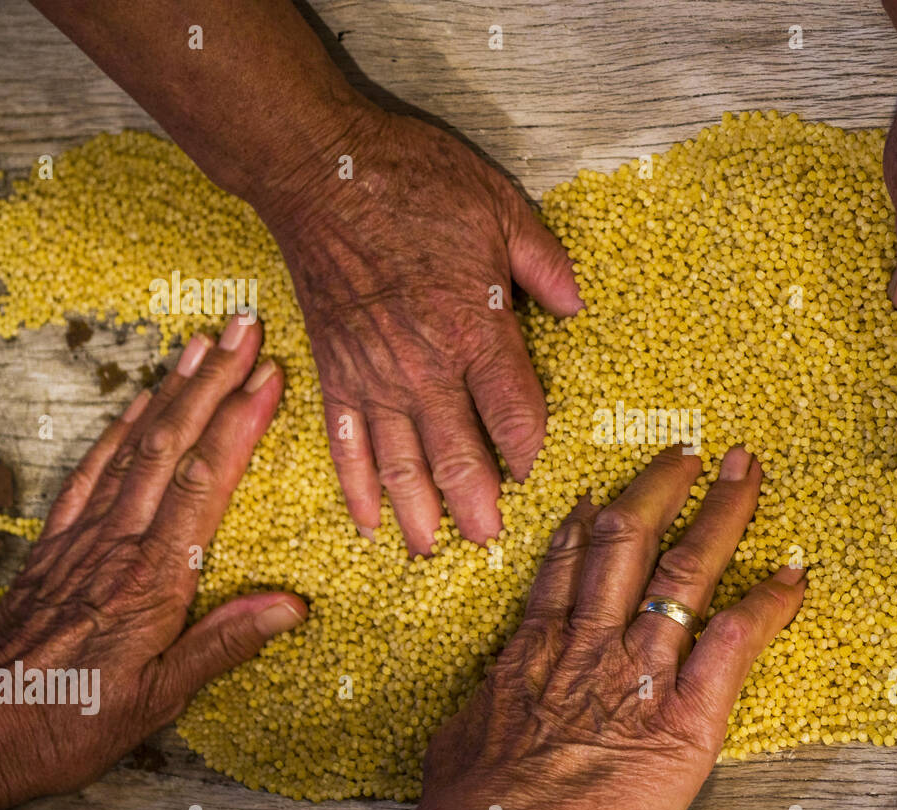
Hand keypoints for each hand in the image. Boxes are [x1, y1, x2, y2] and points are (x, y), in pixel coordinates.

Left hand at [0, 317, 306, 808]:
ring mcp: (82, 539)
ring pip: (133, 446)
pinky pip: (90, 472)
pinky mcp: (55, 545)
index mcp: (151, 580)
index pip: (206, 482)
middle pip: (172, 444)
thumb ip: (222, 644)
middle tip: (242, 329)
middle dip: (211, 380)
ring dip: (170, 390)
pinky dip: (118, 429)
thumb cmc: (66, 720)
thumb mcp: (156, 702)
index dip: (239, 423)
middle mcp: (117, 545)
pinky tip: (138, 406)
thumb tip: (289, 606)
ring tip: (200, 344)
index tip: (268, 377)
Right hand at [261, 106, 583, 554]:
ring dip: (420, 513)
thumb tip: (577, 309)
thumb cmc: (414, 184)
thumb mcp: (502, 209)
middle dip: (478, 507)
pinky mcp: (335, 374)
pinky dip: (356, 489)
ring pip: (401, 465)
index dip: (529, 453)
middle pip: (459, 457)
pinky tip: (367, 523)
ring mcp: (375, 377)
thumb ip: (545, 265)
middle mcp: (426, 368)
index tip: (535, 471)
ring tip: (436, 551)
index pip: (514, 416)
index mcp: (476, 331)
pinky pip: (346, 445)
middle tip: (491, 541)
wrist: (319, 171)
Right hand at [370, 445, 807, 809]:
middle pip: (630, 541)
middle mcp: (592, 644)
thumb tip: (484, 701)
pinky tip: (791, 577)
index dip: (596, 519)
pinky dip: (766, 608)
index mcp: (538, 648)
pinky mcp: (684, 719)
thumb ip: (486, 703)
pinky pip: (733, 647)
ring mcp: (639, 675)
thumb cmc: (473, 807)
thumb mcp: (463, 734)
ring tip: (743, 476)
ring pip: (684, 572)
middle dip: (664, 489)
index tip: (610, 489)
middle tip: (690, 455)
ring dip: (720, 518)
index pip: (573, 561)